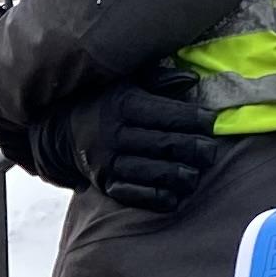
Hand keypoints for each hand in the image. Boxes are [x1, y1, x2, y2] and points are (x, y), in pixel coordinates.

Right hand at [87, 69, 219, 214]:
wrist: (64, 130)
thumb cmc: (107, 101)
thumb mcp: (128, 82)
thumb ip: (160, 80)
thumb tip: (192, 78)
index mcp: (123, 104)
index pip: (165, 114)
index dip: (193, 119)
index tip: (212, 122)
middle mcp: (114, 134)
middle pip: (162, 144)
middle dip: (193, 149)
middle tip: (211, 151)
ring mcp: (108, 162)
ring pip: (151, 172)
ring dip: (178, 175)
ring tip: (196, 174)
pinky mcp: (105, 184)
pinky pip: (135, 195)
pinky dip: (157, 198)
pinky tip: (176, 195)